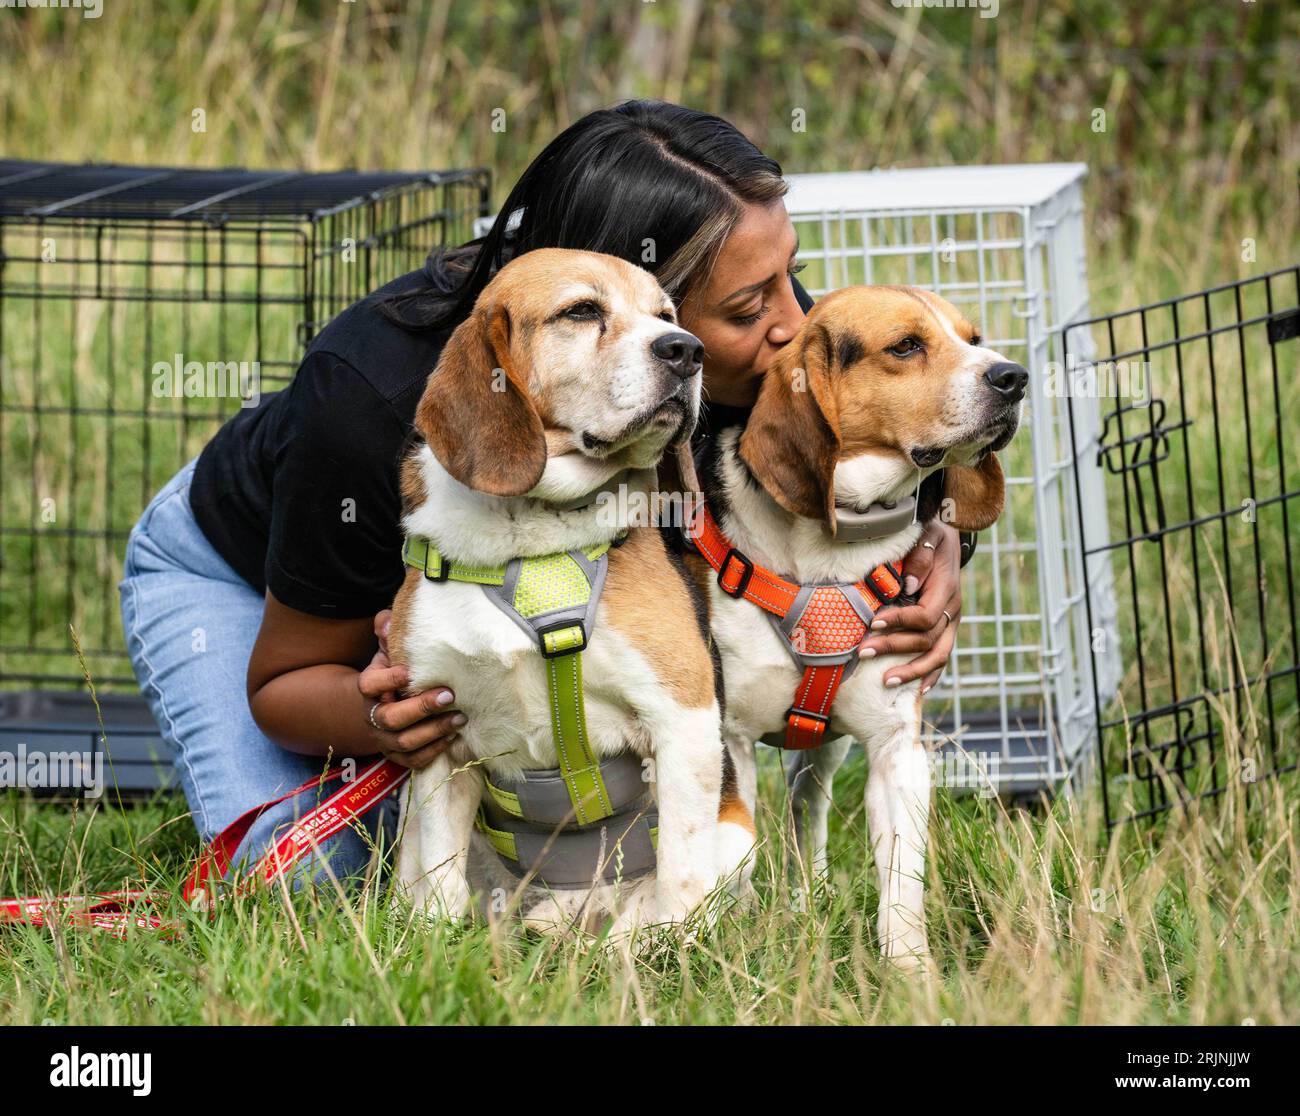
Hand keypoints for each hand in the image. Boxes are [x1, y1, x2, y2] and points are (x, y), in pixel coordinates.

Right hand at [358, 609, 464, 769]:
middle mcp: (373, 717)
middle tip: (449, 695)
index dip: (387, 680)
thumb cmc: (390, 674)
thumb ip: (388, 635)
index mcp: (368, 689)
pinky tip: (454, 735)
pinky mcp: (398, 757)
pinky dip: (435, 750)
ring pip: (406, 742)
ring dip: (434, 730)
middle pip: (391, 718)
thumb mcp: (387, 653)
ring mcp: (385, 740)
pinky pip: (415, 760)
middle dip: (421, 708)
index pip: (369, 685)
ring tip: (460, 716)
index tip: (408, 671)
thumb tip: (387, 618)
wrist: (376, 708)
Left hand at [857, 521, 961, 692]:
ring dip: (913, 671)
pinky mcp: (947, 629)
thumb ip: (920, 556)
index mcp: (946, 588)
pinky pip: (943, 656)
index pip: (925, 616)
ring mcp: (952, 622)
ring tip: (886, 681)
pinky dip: (932, 674)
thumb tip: (909, 585)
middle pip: (927, 640)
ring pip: (938, 655)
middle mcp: (952, 609)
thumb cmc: (930, 535)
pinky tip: (919, 689)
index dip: (900, 621)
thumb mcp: (928, 535)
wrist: (947, 538)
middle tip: (863, 652)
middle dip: (894, 648)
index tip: (874, 621)